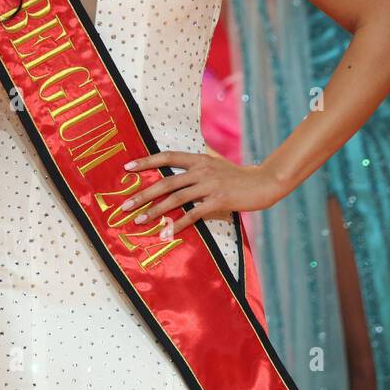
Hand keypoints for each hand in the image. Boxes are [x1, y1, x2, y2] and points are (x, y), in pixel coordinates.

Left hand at [118, 151, 286, 236]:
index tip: (127, 167)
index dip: (146, 161)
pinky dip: (178, 223)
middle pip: (166, 182)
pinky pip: (194, 214)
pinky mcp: (219, 201)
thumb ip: (198, 163)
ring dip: (155, 210)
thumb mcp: (216, 163)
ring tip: (139, 220)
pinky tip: (167, 232)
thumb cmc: (238, 176)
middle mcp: (202, 170)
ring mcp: (210, 185)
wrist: (264, 183)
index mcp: (199, 159)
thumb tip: (181, 164)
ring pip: (176, 198)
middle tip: (124, 205)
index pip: (167, 157)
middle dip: (142, 194)